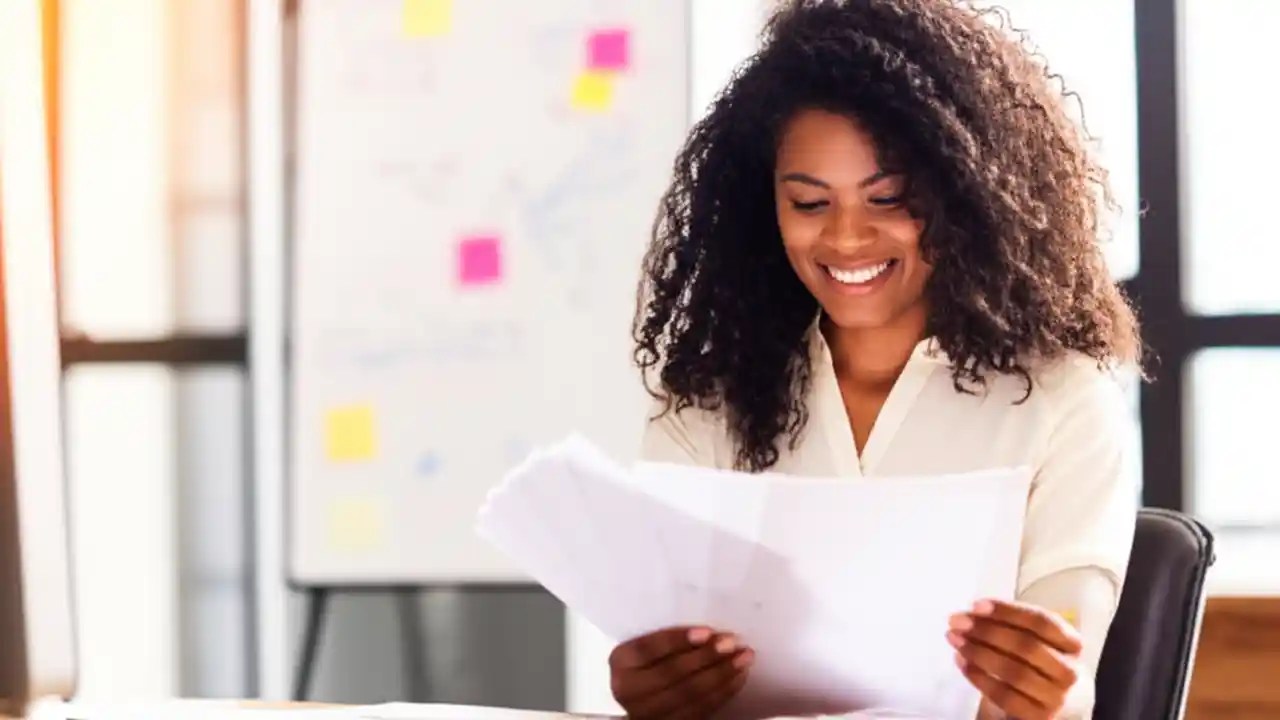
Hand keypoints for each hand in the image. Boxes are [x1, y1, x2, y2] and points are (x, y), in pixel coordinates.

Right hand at [609, 626, 754, 719]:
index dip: (677, 641)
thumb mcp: (650, 645)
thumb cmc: (653, 659)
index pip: (649, 648)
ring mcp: (646, 713)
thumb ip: (669, 637)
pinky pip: (701, 710)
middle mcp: (627, 690)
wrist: (648, 696)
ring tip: (743, 657)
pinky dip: (723, 692)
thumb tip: (711, 629)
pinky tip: (737, 677)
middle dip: (706, 657)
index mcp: (620, 660)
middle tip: (731, 643)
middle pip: (671, 673)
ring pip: (689, 694)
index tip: (707, 632)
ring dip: (721, 675)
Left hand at [947, 599, 1081, 719]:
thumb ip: (1009, 622)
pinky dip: (979, 677)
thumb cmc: (1036, 659)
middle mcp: (1070, 671)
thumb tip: (971, 613)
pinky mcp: (1038, 717)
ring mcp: (1056, 697)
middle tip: (957, 621)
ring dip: (979, 652)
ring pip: (1015, 672)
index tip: (976, 605)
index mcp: (1072, 643)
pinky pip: (1004, 696)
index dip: (1007, 612)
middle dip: (987, 631)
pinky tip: (961, 661)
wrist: (1050, 699)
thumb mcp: (1033, 637)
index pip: (1042, 622)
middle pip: (1027, 647)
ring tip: (954, 638)